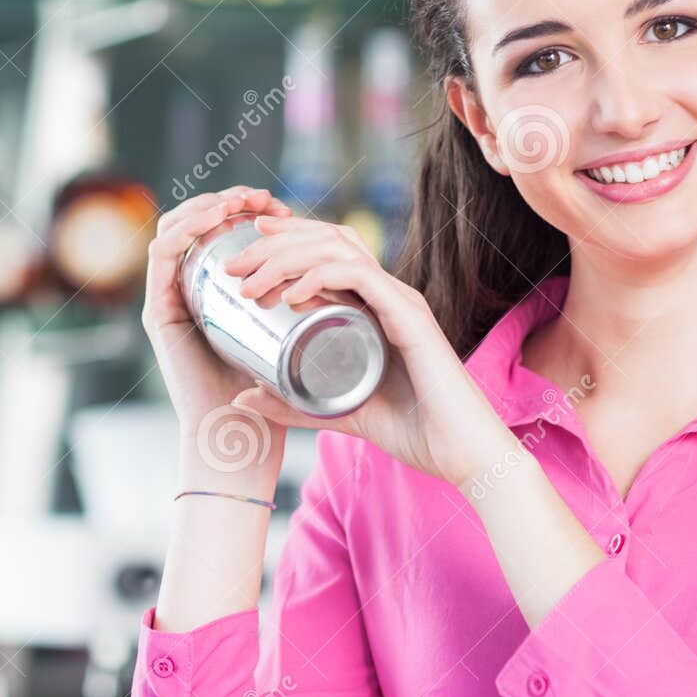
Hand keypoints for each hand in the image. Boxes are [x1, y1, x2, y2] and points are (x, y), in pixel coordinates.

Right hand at [142, 187, 295, 481]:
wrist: (244, 443)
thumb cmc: (278, 401)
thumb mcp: (299, 342)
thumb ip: (315, 314)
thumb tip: (348, 275)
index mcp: (212, 297)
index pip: (220, 236)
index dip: (247, 212)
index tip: (283, 208)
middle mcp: (185, 293)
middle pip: (197, 226)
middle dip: (230, 200)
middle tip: (265, 198)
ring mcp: (169, 301)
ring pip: (176, 230)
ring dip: (209, 205)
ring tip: (245, 201)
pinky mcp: (160, 314)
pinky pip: (162, 256)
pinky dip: (186, 229)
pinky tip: (214, 217)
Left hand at [221, 213, 513, 485]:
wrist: (466, 456)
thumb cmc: (417, 434)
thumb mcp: (340, 414)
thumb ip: (294, 405)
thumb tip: (242, 396)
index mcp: (376, 306)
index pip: (326, 252)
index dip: (281, 244)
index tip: (237, 261)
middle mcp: (389, 294)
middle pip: (327, 240)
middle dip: (273, 244)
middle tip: (231, 265)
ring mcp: (401, 302)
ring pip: (338, 251)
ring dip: (286, 257)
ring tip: (248, 281)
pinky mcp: (411, 317)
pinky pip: (361, 278)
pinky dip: (320, 277)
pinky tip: (289, 295)